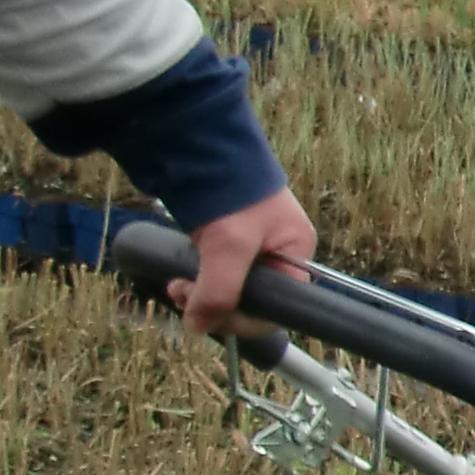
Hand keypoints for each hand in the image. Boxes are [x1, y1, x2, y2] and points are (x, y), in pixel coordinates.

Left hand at [170, 186, 315, 338]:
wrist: (204, 148)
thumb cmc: (233, 194)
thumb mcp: (229, 246)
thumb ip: (218, 291)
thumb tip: (198, 326)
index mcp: (296, 256)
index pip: (278, 308)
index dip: (244, 320)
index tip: (211, 317)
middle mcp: (278, 255)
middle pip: (251, 302)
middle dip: (215, 306)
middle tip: (184, 296)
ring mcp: (253, 249)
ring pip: (229, 290)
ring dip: (201, 295)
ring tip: (177, 286)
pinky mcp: (227, 242)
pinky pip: (216, 276)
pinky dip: (197, 281)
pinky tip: (180, 276)